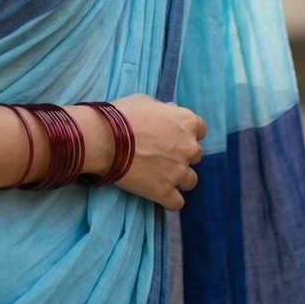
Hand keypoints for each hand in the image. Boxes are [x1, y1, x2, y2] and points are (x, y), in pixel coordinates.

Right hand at [109, 93, 206, 210]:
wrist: (104, 139)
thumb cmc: (123, 115)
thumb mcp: (145, 101)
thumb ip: (163, 109)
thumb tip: (171, 111)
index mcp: (187, 122)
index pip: (200, 130)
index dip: (185, 133)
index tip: (172, 136)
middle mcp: (189, 147)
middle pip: (195, 155)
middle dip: (181, 155)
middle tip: (161, 154)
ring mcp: (179, 172)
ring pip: (190, 180)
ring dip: (178, 178)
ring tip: (159, 175)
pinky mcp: (166, 192)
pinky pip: (177, 202)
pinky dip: (169, 199)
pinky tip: (157, 192)